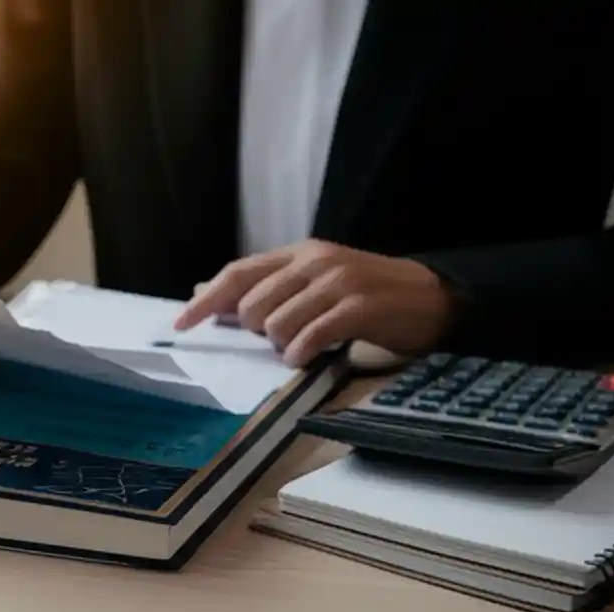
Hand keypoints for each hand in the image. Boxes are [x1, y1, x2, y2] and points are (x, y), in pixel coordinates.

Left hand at [174, 239, 456, 366]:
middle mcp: (315, 261)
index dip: (206, 300)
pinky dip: (301, 353)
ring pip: (276, 323)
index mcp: (299, 253)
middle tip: (280, 338)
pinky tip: (307, 357)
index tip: (181, 324)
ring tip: (301, 346)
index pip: (238, 273)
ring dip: (281, 345)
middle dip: (255, 331)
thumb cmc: (367, 294)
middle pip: (251, 304)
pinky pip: (309, 336)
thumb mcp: (313, 282)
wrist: (432, 296)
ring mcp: (338, 282)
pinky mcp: (358, 306)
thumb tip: (206, 293)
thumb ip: (266, 286)